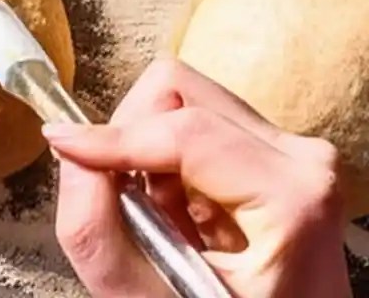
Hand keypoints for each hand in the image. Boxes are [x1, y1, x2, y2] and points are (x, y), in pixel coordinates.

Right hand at [46, 58, 351, 297]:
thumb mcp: (143, 297)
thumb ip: (94, 229)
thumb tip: (70, 150)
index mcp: (292, 198)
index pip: (184, 129)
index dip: (113, 136)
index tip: (62, 143)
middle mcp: (305, 160)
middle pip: (183, 91)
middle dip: (134, 138)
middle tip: (127, 200)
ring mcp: (299, 151)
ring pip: (189, 99)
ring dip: (152, 152)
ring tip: (161, 218)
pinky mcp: (284, 151)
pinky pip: (203, 121)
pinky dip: (171, 160)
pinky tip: (183, 215)